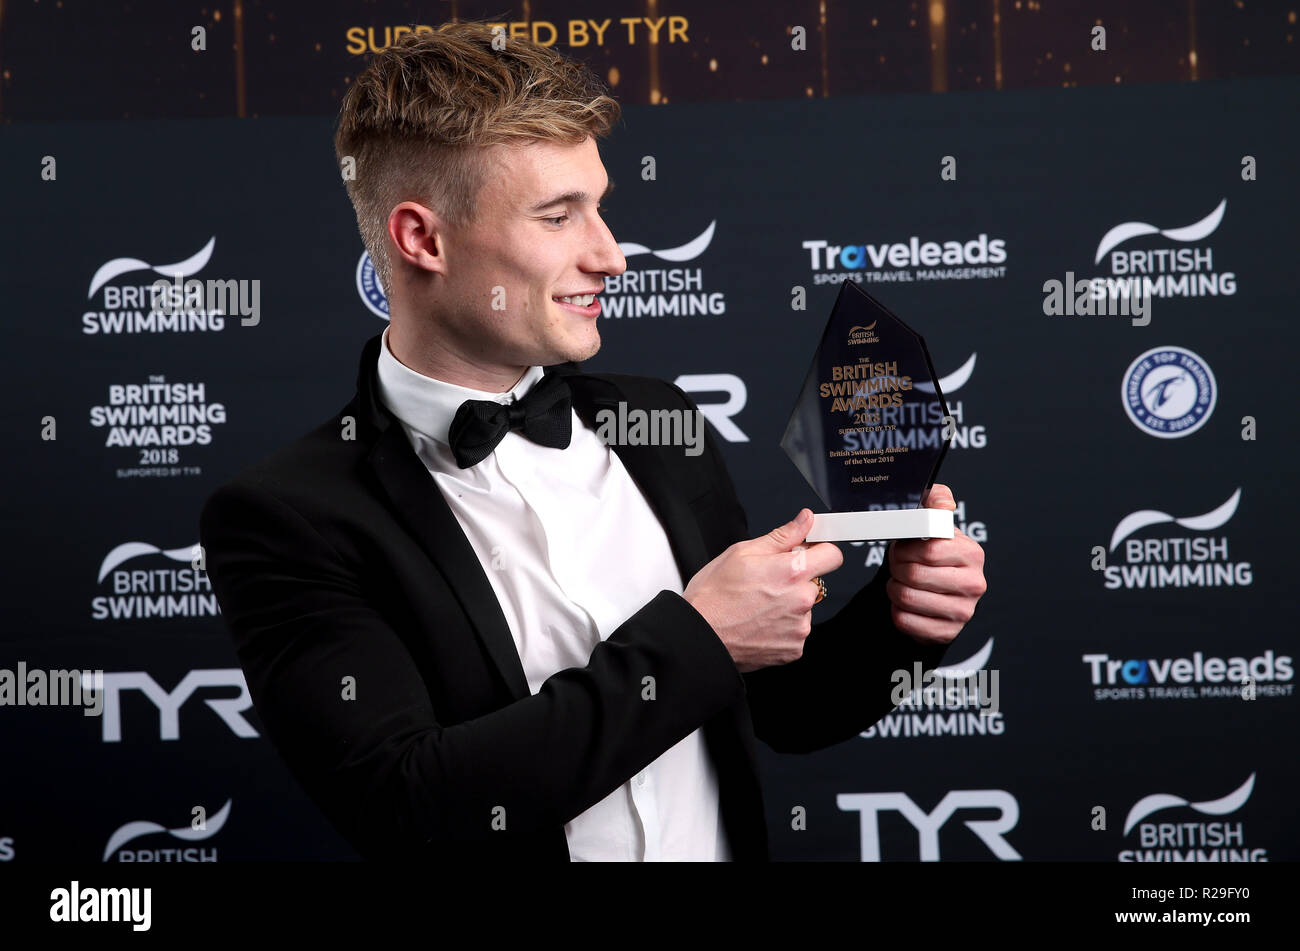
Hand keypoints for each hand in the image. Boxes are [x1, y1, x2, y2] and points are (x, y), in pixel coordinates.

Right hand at [683, 509, 843, 672]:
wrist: (699, 636)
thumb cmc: (714, 596)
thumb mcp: (742, 552)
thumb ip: (782, 536)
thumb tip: (804, 521)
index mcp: (792, 571)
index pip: (832, 555)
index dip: (819, 552)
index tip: (807, 555)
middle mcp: (801, 600)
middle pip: (814, 582)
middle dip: (796, 580)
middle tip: (766, 583)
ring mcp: (799, 627)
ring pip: (804, 608)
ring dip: (788, 605)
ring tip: (757, 606)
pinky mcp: (794, 649)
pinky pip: (796, 631)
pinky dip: (782, 628)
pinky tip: (759, 623)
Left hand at [885, 483, 985, 644]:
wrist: (940, 591)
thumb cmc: (935, 554)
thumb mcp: (937, 522)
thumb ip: (937, 500)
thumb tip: (943, 504)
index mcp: (972, 554)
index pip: (929, 551)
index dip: (905, 548)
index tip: (903, 547)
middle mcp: (974, 584)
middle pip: (914, 575)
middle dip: (896, 567)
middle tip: (898, 565)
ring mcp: (962, 612)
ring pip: (906, 598)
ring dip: (894, 588)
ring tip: (900, 581)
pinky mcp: (947, 632)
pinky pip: (904, 621)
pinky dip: (896, 610)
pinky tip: (905, 602)